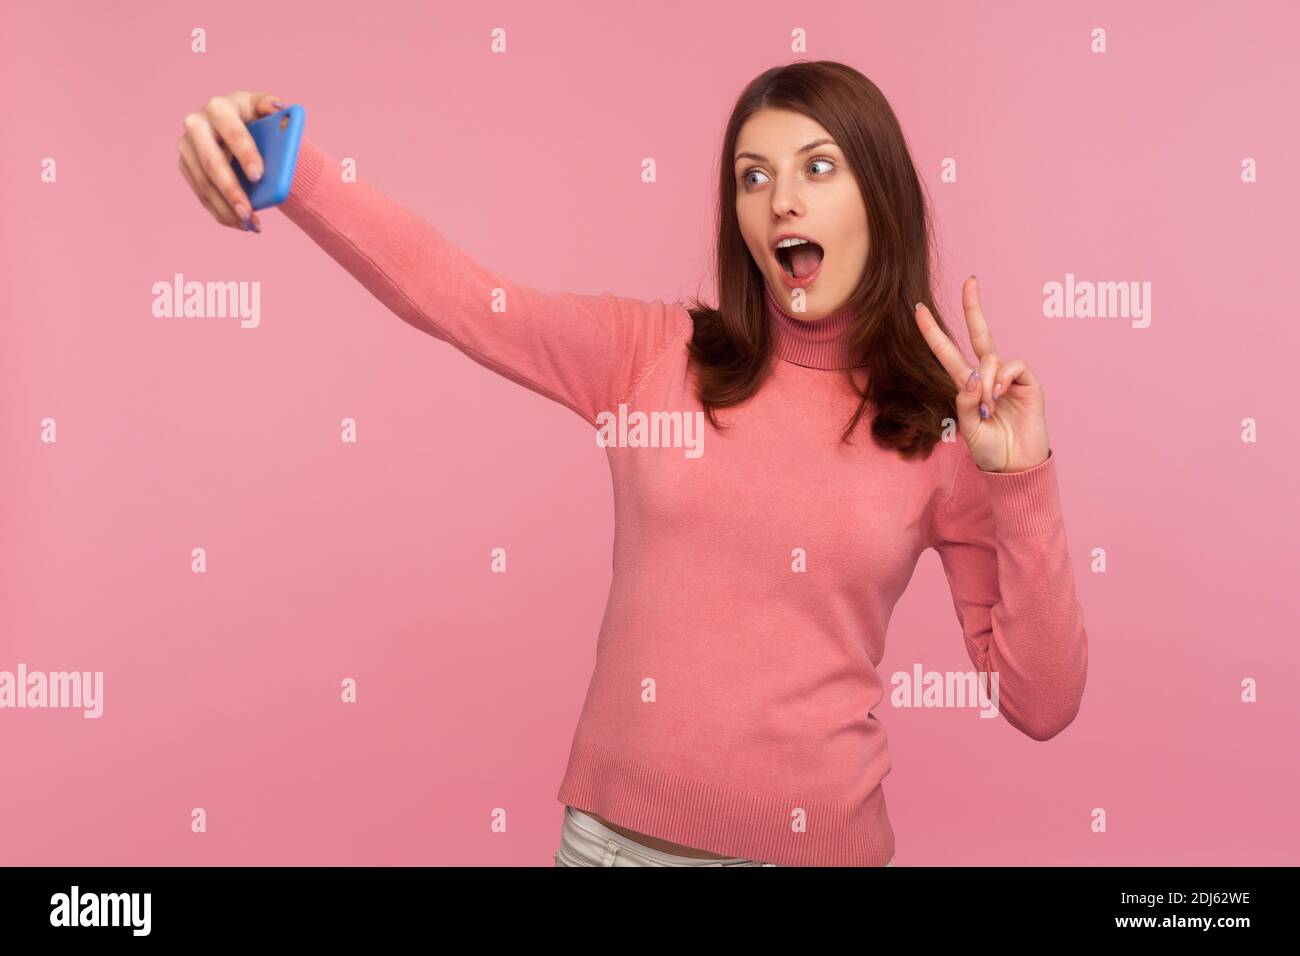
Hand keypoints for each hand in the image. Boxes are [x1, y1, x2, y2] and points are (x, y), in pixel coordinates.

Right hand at [176, 90, 285, 232]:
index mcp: (218, 108)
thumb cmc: (253, 117)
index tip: (258, 177)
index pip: (232, 132)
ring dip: (226, 209)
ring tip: (249, 225)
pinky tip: (239, 224)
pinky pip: (202, 194)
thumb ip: (271, 107)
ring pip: (204, 184)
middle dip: (231, 191)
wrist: (235, 125)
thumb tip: (281, 109)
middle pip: (212, 163)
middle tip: (249, 214)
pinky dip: (221, 212)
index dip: (245, 154)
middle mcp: (196, 125)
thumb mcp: (262, 108)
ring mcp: (187, 147)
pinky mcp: (186, 166)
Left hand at [913, 276, 1049, 473]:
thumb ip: (964, 402)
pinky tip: (998, 394)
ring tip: (988, 405)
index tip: (918, 310)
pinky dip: (1001, 377)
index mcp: (967, 386)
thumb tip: (973, 375)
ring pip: (991, 356)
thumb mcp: (966, 428)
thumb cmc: (989, 450)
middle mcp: (988, 376)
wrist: (1015, 466)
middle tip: (970, 281)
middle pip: (980, 334)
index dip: (933, 332)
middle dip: (973, 307)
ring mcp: (1009, 378)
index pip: (947, 353)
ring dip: (985, 379)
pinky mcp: (1028, 383)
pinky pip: (1012, 365)